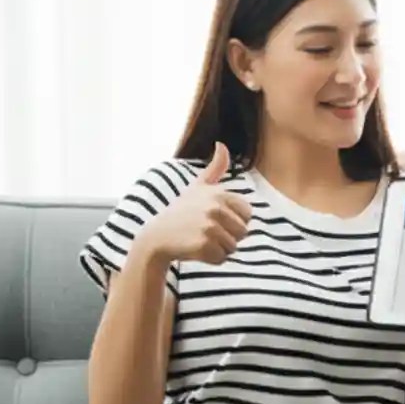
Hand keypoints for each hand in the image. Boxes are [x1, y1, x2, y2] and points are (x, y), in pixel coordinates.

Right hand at [139, 142, 253, 264]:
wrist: (156, 237)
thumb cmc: (181, 212)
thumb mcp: (197, 187)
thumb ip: (214, 168)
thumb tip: (222, 144)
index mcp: (219, 194)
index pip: (247, 215)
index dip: (233, 221)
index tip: (214, 219)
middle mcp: (215, 208)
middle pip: (242, 232)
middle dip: (227, 237)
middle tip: (204, 231)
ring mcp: (209, 226)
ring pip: (233, 247)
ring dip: (218, 248)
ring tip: (199, 239)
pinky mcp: (203, 244)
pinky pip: (221, 258)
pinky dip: (210, 259)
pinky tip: (194, 250)